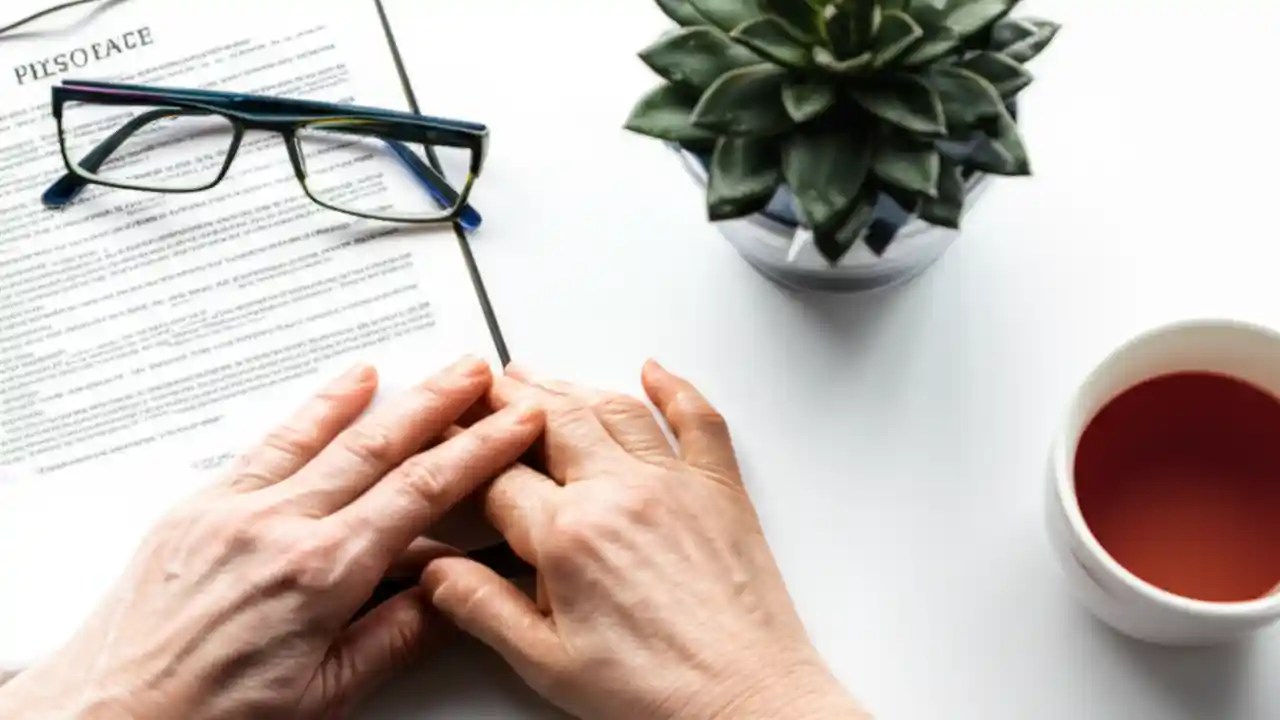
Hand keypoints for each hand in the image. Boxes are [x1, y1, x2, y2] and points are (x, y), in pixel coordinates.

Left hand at [0, 357, 541, 719]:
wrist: (107, 719)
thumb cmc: (209, 718)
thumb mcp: (326, 694)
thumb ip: (395, 634)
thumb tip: (449, 595)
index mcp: (321, 575)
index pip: (420, 492)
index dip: (477, 451)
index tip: (511, 424)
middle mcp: (278, 527)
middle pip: (380, 446)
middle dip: (439, 403)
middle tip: (478, 373)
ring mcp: (233, 510)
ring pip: (324, 434)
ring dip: (383, 397)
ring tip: (422, 370)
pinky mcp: (197, 507)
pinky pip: (268, 444)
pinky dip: (311, 412)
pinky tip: (337, 393)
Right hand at [423, 362, 869, 719]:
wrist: (746, 702)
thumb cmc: (659, 692)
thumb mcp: (547, 663)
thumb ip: (483, 608)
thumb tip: (436, 571)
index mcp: (568, 536)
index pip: (497, 473)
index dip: (463, 447)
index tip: (445, 435)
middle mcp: (619, 493)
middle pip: (550, 420)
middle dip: (508, 396)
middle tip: (483, 384)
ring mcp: (673, 483)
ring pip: (611, 409)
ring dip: (569, 386)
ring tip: (539, 378)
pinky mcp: (719, 489)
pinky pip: (698, 420)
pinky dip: (675, 388)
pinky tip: (654, 372)